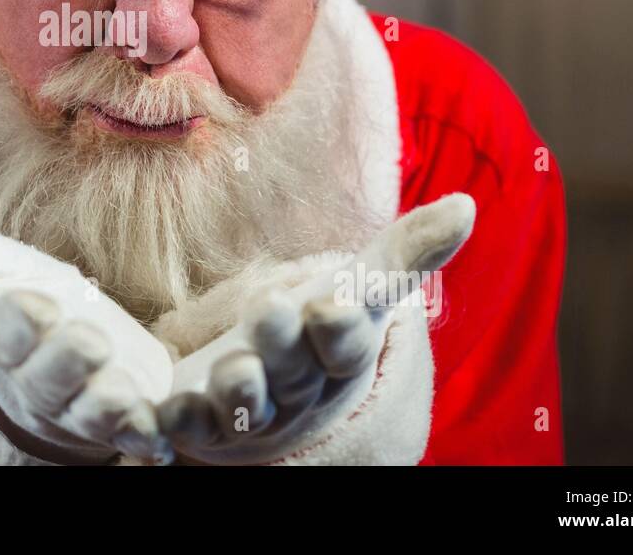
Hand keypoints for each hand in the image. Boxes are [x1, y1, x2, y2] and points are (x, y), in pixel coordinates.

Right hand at [0, 184, 175, 462]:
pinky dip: (149, 436)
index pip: (6, 331)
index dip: (18, 321)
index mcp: (9, 336)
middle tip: (88, 341)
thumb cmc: (31, 308)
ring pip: (91, 411)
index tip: (33, 303)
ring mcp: (84, 406)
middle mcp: (42, 379)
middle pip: (48, 375)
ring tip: (123, 392)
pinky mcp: (129, 422)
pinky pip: (138, 434)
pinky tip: (162, 434)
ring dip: (106, 404)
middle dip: (65, 360)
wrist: (64, 373)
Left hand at [158, 193, 475, 463]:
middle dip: (284, 344)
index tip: (335, 306)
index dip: (343, 328)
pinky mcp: (201, 425)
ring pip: (247, 405)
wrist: (277, 400)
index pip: (348, 345)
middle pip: (295, 370)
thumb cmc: (317, 332)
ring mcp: (250, 411)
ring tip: (233, 368)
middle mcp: (297, 387)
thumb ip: (405, 254)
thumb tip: (468, 204)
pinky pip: (189, 428)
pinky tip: (164, 410)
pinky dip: (176, 423)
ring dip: (239, 388)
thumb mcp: (358, 292)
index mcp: (336, 354)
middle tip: (270, 311)